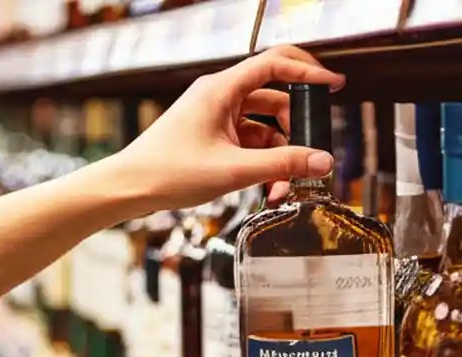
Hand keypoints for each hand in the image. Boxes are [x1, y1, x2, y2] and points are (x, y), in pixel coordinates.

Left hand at [110, 45, 343, 210]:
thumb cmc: (168, 171)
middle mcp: (220, 96)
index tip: (332, 85)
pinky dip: (263, 163)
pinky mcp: (213, 136)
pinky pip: (250, 143)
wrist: (129, 188)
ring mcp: (216, 116)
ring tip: (284, 187)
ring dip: (280, 155)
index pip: (274, 64)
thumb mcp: (234, 170)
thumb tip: (321, 161)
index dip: (307, 72)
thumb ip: (282, 164)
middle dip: (295, 130)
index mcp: (221, 89)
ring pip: (264, 127)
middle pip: (274, 99)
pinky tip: (268, 188)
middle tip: (311, 154)